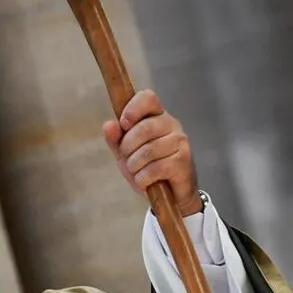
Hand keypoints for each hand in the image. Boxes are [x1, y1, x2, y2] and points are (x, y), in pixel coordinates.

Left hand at [103, 90, 202, 215]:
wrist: (172, 194)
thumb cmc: (148, 168)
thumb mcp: (126, 153)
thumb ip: (116, 139)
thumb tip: (109, 125)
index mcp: (156, 115)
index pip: (147, 97)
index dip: (132, 109)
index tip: (124, 124)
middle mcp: (171, 124)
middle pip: (143, 128)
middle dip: (127, 149)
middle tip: (127, 160)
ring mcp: (180, 141)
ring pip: (148, 151)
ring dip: (134, 167)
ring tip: (137, 173)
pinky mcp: (183, 160)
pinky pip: (156, 168)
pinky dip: (143, 179)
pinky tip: (145, 182)